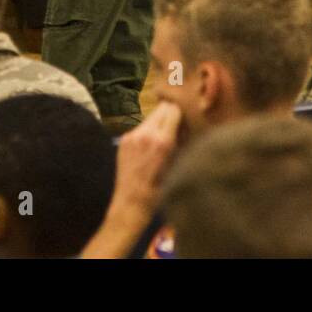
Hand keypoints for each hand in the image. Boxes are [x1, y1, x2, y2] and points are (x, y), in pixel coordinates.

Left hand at [80, 102, 181, 257]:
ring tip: (163, 137)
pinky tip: (149, 147)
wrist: (131, 203)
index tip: (186, 119)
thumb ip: (182, 141)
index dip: (182, 112)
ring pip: (151, 116)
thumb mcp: (178, 164)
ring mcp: (132, 136)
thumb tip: (188, 123)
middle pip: (162, 108)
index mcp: (162, 140)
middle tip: (176, 125)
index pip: (174, 108)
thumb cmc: (160, 188)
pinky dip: (148, 131)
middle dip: (171, 113)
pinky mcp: (124, 140)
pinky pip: (141, 127)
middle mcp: (146, 134)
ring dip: (159, 122)